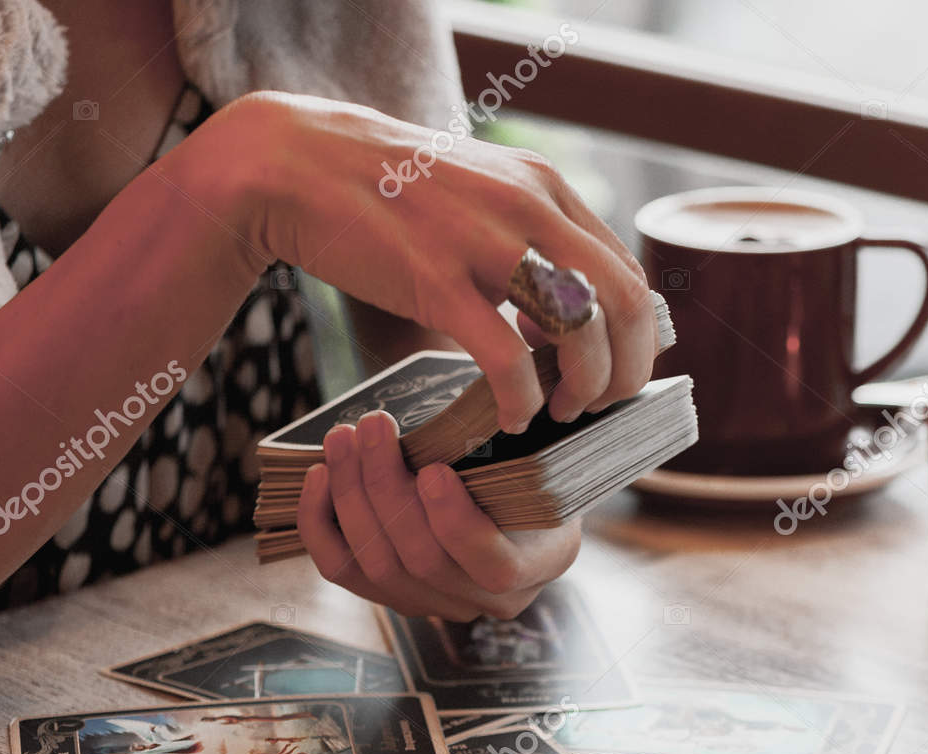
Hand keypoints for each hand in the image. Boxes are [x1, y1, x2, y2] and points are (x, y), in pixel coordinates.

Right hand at [199, 90, 655, 429]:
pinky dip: (522, 400)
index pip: (629, 273)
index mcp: (546, 188)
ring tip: (558, 410)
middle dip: (626, 370)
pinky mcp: (435, 280)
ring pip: (580, 330)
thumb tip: (571, 306)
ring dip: (583, 387)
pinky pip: (506, 359)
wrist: (292, 163)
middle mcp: (529, 206)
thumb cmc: (388, 190)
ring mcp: (484, 242)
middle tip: (599, 404)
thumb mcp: (481, 192)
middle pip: (624, 305)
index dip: (636, 337)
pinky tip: (512, 417)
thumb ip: (531, 235)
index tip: (611, 368)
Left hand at [295, 410, 579, 619]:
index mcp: (537, 565)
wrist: (505, 493)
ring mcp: (433, 602)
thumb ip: (510, 451)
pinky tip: (318, 475)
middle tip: (374, 426)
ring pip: (376, 564)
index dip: (456, 522)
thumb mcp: (535, 456)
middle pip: (422, 559)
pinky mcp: (387, 592)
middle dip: (387, 487)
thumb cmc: (524, 465)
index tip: (434, 469)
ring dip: (351, 493)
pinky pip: (342, 569)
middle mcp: (483, 598)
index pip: (493, 566)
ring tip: (344, 437)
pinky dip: (320, 522)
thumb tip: (460, 422)